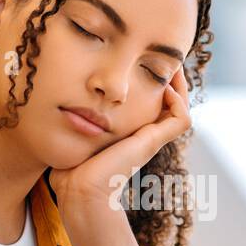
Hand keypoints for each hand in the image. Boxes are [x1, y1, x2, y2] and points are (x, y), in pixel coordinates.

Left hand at [48, 66, 191, 213]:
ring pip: (181, 109)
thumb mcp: (76, 131)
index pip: (151, 103)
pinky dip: (180, 102)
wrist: (79, 189)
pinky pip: (182, 120)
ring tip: (173, 65)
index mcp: (129, 133)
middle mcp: (143, 135)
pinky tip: (165, 88)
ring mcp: (150, 139)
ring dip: (181, 86)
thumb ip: (76, 116)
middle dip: (170, 78)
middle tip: (166, 57)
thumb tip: (63, 98)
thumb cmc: (71, 167)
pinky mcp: (152, 143)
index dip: (153, 82)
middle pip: (171, 103)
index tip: (146, 60)